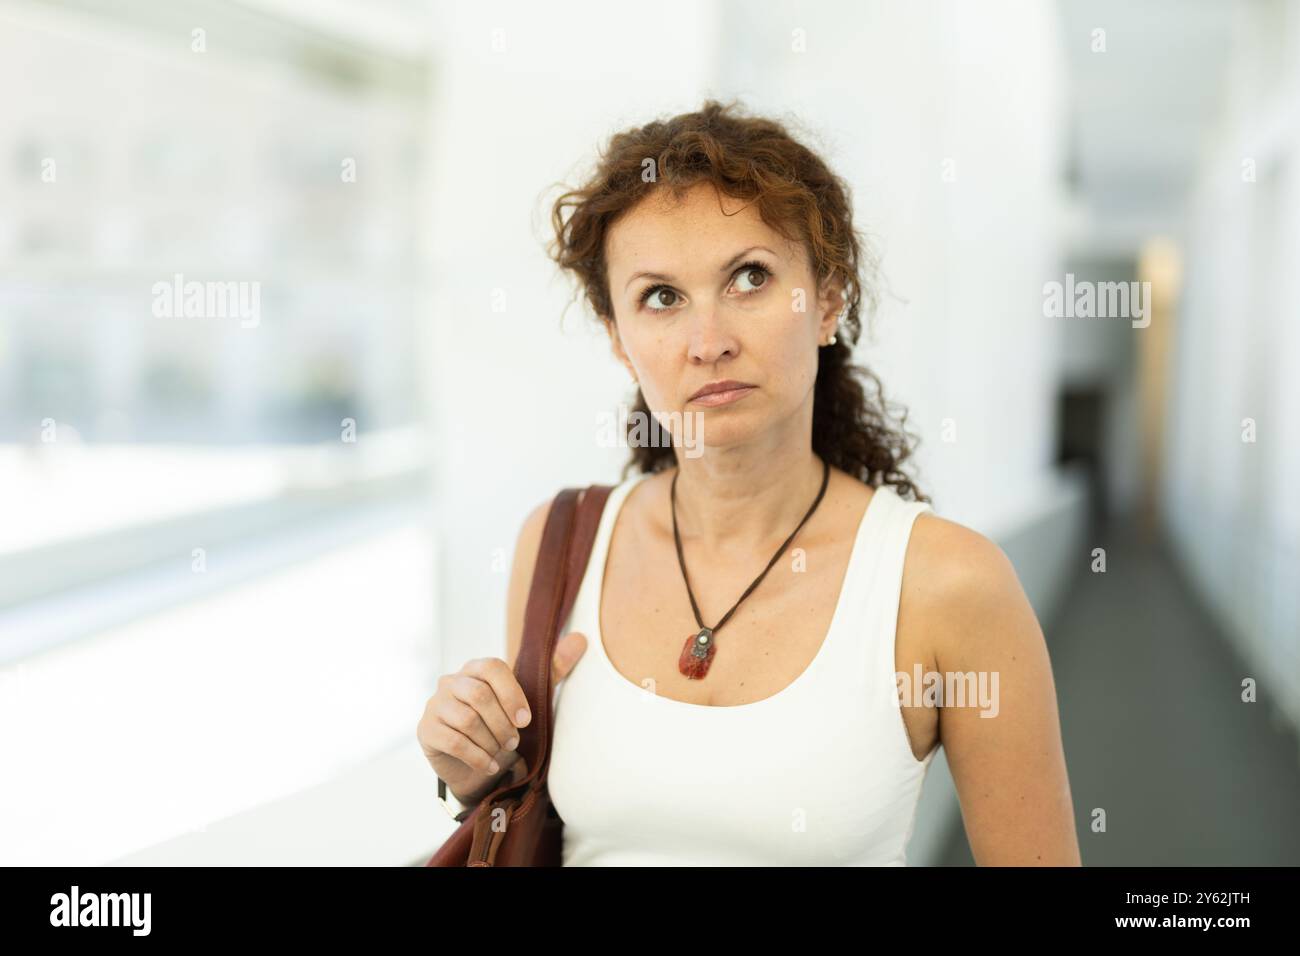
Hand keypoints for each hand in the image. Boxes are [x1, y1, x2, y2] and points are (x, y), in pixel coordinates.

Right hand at [417, 631, 588, 802]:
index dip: (512, 694)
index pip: (492, 668)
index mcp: (475, 668)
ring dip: (491, 742)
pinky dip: (477, 757)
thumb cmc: (503, 725)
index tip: (527, 720)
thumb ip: (554, 668)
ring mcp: (434, 704)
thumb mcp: (531, 698)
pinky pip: (453, 741)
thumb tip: (581, 639)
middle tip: (514, 741)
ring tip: (502, 753)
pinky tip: (490, 764)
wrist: (475, 764)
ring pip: (467, 720)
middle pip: (479, 696)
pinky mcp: (426, 730)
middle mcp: (451, 681)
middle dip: (502, 724)